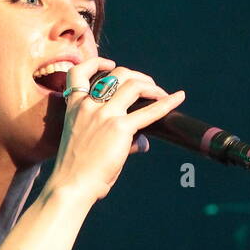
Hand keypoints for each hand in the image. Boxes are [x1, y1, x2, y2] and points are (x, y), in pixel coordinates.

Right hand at [49, 56, 184, 202]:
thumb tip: (142, 142)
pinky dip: (166, 102)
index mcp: (74, 107)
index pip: (79, 72)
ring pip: (133, 84)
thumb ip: (112, 136)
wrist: (71, 186)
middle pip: (117, 75)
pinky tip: (178, 98)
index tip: (110, 65)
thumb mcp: (86, 144)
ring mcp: (104, 114)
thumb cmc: (76, 171)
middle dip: (136, 76)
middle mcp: (88, 106)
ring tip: (159, 93)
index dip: (97, 63)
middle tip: (147, 87)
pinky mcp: (120, 128)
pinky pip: (149, 111)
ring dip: (150, 85)